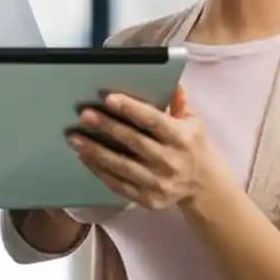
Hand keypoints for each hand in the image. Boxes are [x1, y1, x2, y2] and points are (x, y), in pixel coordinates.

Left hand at [67, 87, 218, 210]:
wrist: (204, 186)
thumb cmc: (193, 146)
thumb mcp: (193, 122)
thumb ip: (179, 101)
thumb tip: (169, 79)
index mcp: (182, 138)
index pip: (153, 121)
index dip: (130, 109)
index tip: (108, 98)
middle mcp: (171, 161)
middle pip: (133, 141)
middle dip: (107, 127)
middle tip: (84, 115)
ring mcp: (159, 183)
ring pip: (121, 165)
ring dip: (95, 151)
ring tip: (74, 138)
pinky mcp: (149, 199)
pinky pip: (119, 185)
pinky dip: (100, 171)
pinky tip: (85, 157)